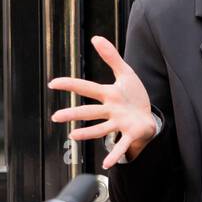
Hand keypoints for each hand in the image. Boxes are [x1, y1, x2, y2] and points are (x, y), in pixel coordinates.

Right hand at [48, 35, 156, 168]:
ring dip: (88, 133)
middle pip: (90, 111)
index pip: (87, 87)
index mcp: (109, 95)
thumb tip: (96, 37)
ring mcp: (119, 123)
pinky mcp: (131, 133)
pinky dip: (115, 154)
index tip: (53, 83)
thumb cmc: (133, 96)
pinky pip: (122, 144)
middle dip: (73, 113)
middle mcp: (111, 111)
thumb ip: (111, 56)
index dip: (71, 84)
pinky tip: (107, 164)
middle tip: (56, 117)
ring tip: (73, 136)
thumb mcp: (125, 73)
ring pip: (101, 129)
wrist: (148, 116)